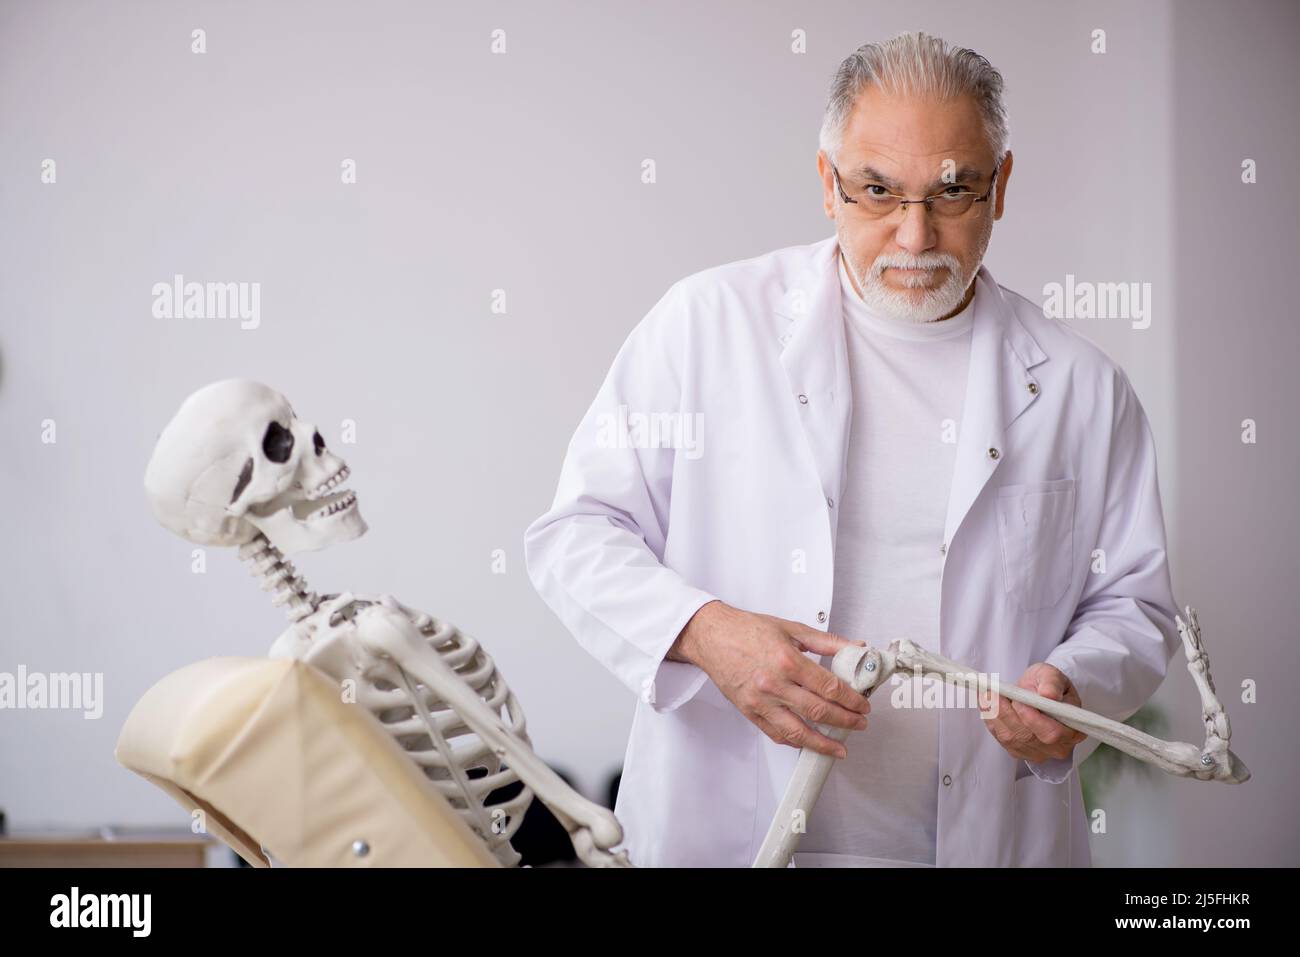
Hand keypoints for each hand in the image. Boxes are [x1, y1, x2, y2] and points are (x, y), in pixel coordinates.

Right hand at [668, 601, 871, 758]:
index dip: (851, 699)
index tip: (862, 705)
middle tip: (859, 724)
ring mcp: (760, 701)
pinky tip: (808, 743)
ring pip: (797, 732)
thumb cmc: (747, 630)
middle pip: (818, 711)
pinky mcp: (749, 712)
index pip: (829, 687)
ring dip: (823, 743)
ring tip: (839, 748)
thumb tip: (855, 647)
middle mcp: (774, 684)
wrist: (712, 636)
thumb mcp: (791, 629)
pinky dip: (795, 742)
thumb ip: (827, 642)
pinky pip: (776, 734)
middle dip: (845, 722)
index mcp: (787, 660)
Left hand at [979, 662, 1086, 764]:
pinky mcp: (1018, 750)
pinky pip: (1000, 738)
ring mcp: (1037, 752)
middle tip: (995, 693)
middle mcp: (1057, 747)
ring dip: (996, 715)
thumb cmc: (1048, 684)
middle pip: (1028, 737)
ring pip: (1011, 738)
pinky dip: (991, 720)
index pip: (1052, 733)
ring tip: (988, 694)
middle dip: (1008, 714)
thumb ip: (1052, 683)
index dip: (1032, 719)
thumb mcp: (1053, 676)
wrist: (1038, 691)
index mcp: (1074, 730)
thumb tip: (1048, 694)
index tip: (1018, 701)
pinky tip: (987, 704)